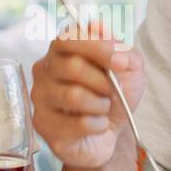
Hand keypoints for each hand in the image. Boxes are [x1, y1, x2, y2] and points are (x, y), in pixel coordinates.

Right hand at [31, 21, 143, 167]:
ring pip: (73, 96)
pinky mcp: (42, 123)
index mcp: (62, 48)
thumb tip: (113, 46)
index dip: (98, 48)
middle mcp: (45, 68)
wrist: (110, 132)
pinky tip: (97, 125)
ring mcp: (40, 96)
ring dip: (100, 105)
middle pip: (72, 67)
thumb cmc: (115, 96)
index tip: (121, 62)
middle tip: (113, 91)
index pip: (69, 37)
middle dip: (103, 82)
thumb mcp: (130, 70)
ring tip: (104, 109)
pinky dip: (97, 125)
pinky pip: (76, 123)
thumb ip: (124, 51)